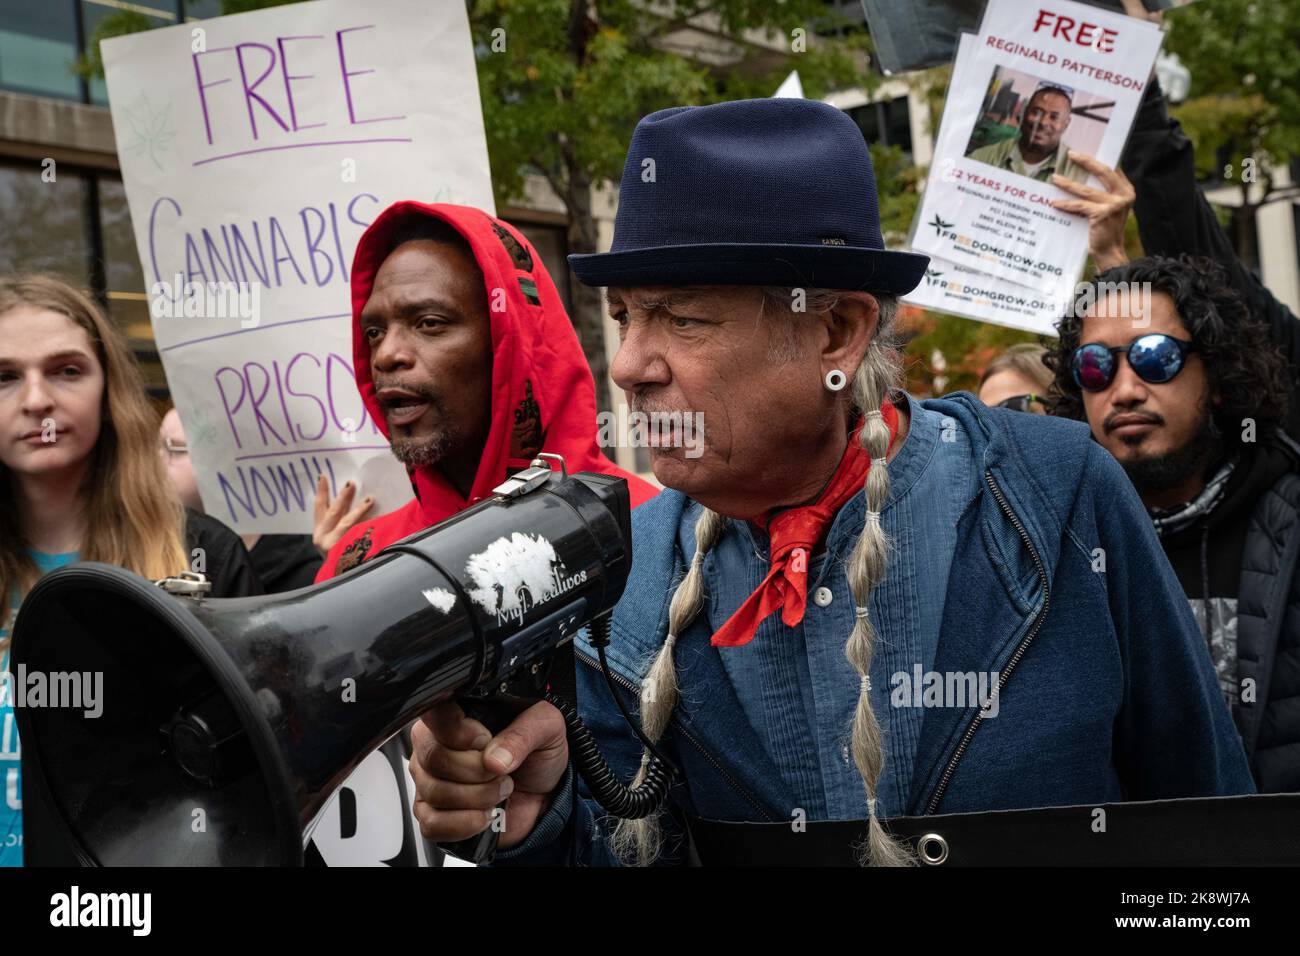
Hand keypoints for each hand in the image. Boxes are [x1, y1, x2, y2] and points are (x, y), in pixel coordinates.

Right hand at [312, 474, 373, 556]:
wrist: (341, 584)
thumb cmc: (340, 562)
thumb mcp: (333, 543)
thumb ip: (339, 526)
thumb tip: (350, 504)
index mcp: (318, 534)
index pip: (318, 508)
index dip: (321, 492)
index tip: (323, 477)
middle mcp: (322, 538)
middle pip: (333, 511)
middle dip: (342, 496)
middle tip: (351, 483)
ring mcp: (332, 545)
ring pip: (345, 520)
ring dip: (356, 506)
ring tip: (367, 496)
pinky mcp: (343, 550)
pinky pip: (356, 530)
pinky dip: (365, 518)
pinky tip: (374, 509)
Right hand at [410, 699, 568, 849]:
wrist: (545, 794)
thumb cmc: (539, 754)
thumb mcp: (546, 729)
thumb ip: (522, 734)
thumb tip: (494, 758)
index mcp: (459, 714)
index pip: (434, 714)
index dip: (459, 731)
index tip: (486, 740)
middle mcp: (436, 744)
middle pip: (433, 757)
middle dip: (476, 771)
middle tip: (502, 772)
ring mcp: (429, 780)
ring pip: (434, 791)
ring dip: (477, 797)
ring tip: (499, 791)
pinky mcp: (433, 814)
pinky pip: (432, 823)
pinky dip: (464, 823)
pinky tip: (484, 815)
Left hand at [1049, 151, 1135, 272]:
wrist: (1110, 252)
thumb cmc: (1106, 230)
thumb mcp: (1110, 209)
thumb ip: (1104, 193)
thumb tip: (1086, 177)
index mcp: (1127, 191)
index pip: (1112, 170)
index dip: (1097, 160)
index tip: (1083, 152)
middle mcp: (1123, 195)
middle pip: (1103, 172)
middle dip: (1086, 161)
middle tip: (1071, 154)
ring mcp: (1113, 204)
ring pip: (1086, 189)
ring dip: (1068, 183)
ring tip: (1054, 178)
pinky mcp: (1102, 214)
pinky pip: (1079, 205)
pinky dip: (1065, 204)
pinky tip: (1054, 202)